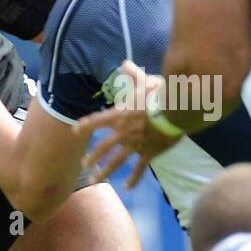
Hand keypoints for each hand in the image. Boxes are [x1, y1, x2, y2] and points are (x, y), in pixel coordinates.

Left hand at [74, 60, 180, 188]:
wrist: (174, 111)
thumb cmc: (159, 94)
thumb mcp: (144, 82)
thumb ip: (133, 74)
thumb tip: (125, 63)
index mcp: (119, 116)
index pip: (97, 121)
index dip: (86, 126)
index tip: (76, 130)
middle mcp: (123, 133)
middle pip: (103, 147)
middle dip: (93, 156)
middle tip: (84, 164)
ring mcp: (135, 145)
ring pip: (117, 161)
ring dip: (105, 171)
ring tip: (96, 180)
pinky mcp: (149, 152)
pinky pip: (140, 168)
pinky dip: (134, 178)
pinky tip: (128, 187)